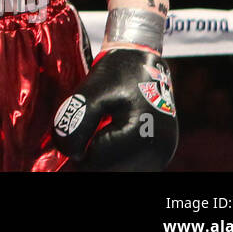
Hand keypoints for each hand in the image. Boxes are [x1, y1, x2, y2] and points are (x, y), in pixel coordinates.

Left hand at [52, 49, 178, 170]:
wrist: (143, 61)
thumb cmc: (116, 73)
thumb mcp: (90, 92)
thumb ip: (76, 123)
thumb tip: (70, 153)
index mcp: (140, 136)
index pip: (97, 164)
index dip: (78, 149)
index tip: (77, 128)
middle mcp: (158, 151)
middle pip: (110, 170)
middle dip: (92, 155)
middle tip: (89, 128)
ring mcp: (162, 155)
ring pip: (120, 170)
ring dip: (104, 157)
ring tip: (101, 130)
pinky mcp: (161, 154)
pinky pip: (131, 165)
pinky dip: (116, 156)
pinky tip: (112, 136)